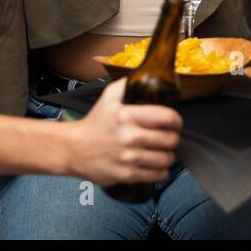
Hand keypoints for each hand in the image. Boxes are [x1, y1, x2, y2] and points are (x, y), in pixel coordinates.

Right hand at [64, 79, 181, 186]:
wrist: (74, 148)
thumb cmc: (94, 123)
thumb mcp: (108, 97)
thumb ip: (127, 84)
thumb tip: (145, 75)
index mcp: (127, 115)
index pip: (166, 117)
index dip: (176, 120)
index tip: (175, 122)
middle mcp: (129, 136)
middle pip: (170, 139)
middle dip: (173, 138)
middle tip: (169, 137)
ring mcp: (129, 157)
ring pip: (166, 158)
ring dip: (169, 155)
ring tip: (164, 151)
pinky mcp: (127, 174)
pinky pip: (157, 174)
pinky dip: (161, 171)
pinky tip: (157, 165)